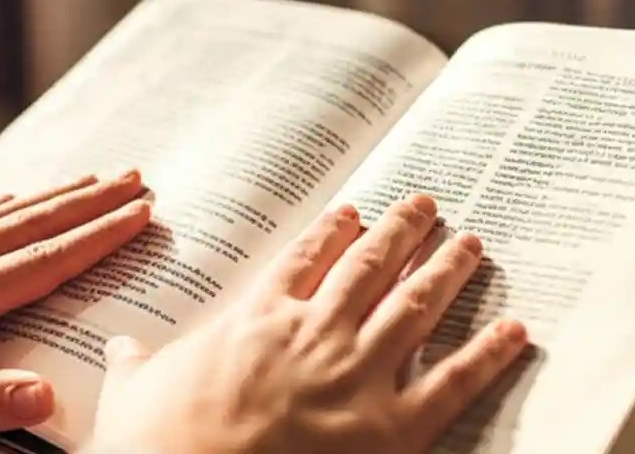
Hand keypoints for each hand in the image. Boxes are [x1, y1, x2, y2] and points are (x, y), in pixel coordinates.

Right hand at [87, 194, 527, 453]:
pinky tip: (515, 330)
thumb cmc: (157, 449)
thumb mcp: (133, 397)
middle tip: (428, 206)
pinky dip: (488, 354)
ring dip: (448, 270)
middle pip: (370, 267)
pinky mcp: (392, 430)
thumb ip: (136, 365)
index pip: (305, 260)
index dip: (335, 231)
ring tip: (472, 244)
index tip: (356, 212)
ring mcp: (357, 378)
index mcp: (258, 321)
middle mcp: (315, 335)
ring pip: (415, 306)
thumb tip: (120, 347)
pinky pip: (452, 383)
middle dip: (403, 232)